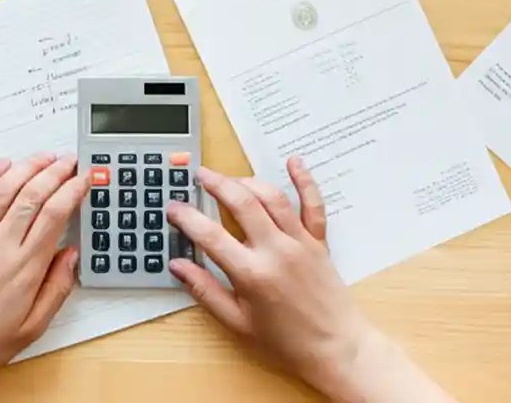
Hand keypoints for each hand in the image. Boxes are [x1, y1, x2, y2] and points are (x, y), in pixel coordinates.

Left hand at [0, 153, 87, 401]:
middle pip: (33, 194)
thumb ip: (57, 288)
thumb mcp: (33, 326)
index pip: (55, 214)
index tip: (85, 178)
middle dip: (55, 171)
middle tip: (70, 160)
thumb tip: (73, 255)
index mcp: (26, 268)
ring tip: (44, 157)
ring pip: (5, 188)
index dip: (73, 190)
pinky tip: (5, 165)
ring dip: (27, 167)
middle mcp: (2, 246)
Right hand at [167, 158, 455, 402]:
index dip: (188, 217)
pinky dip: (305, 181)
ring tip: (230, 178)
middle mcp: (276, 251)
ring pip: (272, 198)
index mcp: (252, 274)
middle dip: (217, 184)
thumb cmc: (286, 342)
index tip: (173, 207)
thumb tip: (178, 266)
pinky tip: (294, 162)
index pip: (211, 236)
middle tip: (200, 175)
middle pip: (242, 204)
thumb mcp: (238, 323)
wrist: (336, 348)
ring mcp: (300, 243)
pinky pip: (313, 205)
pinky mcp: (319, 242)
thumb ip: (206, 291)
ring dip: (249, 181)